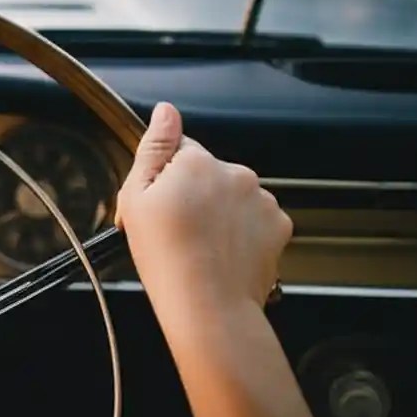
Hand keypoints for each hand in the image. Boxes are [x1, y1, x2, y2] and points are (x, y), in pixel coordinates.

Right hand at [116, 103, 291, 313]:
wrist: (208, 307)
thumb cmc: (165, 256)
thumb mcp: (137, 198)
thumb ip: (153, 148)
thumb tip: (166, 110)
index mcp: (198, 161)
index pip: (179, 153)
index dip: (164, 181)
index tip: (158, 208)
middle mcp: (236, 172)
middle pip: (209, 174)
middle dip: (195, 195)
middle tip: (176, 232)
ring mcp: (262, 200)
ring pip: (233, 196)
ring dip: (220, 213)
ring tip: (201, 247)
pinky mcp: (279, 226)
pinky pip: (255, 219)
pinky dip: (243, 232)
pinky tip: (224, 253)